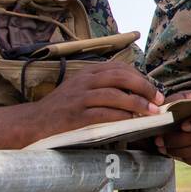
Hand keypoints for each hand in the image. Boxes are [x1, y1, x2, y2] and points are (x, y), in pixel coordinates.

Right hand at [0, 61, 161, 148]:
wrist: (32, 123)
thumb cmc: (62, 108)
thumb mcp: (81, 90)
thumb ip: (103, 87)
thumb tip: (135, 94)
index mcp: (88, 72)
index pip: (120, 68)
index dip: (140, 78)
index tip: (154, 90)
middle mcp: (84, 81)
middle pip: (121, 77)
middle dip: (144, 87)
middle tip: (158, 100)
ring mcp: (79, 98)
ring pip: (114, 95)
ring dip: (136, 104)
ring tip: (151, 112)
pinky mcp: (75, 116)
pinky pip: (103, 114)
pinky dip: (120, 118)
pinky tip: (132, 122)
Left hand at [154, 95, 190, 167]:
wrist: (181, 119)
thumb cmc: (180, 109)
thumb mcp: (175, 100)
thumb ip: (170, 103)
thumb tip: (161, 111)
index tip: (182, 126)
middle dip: (179, 140)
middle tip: (161, 140)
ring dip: (179, 151)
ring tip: (164, 147)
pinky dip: (187, 159)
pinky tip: (174, 153)